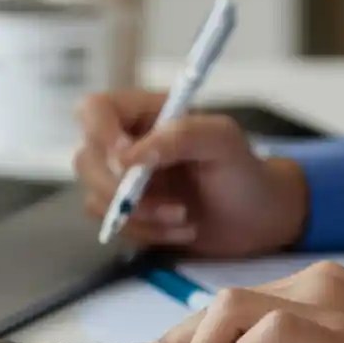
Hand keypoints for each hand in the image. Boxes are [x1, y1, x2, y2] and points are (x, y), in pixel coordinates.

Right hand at [74, 90, 308, 257]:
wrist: (258, 219)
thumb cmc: (244, 172)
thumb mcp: (224, 142)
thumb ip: (182, 135)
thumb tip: (130, 156)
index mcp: (145, 111)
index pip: (94, 109)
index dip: (100, 134)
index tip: (128, 162)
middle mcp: (126, 141)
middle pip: (85, 158)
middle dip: (123, 190)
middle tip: (169, 204)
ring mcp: (123, 178)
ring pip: (95, 196)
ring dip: (140, 216)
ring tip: (185, 218)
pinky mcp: (127, 211)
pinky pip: (112, 224)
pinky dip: (146, 233)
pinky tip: (182, 230)